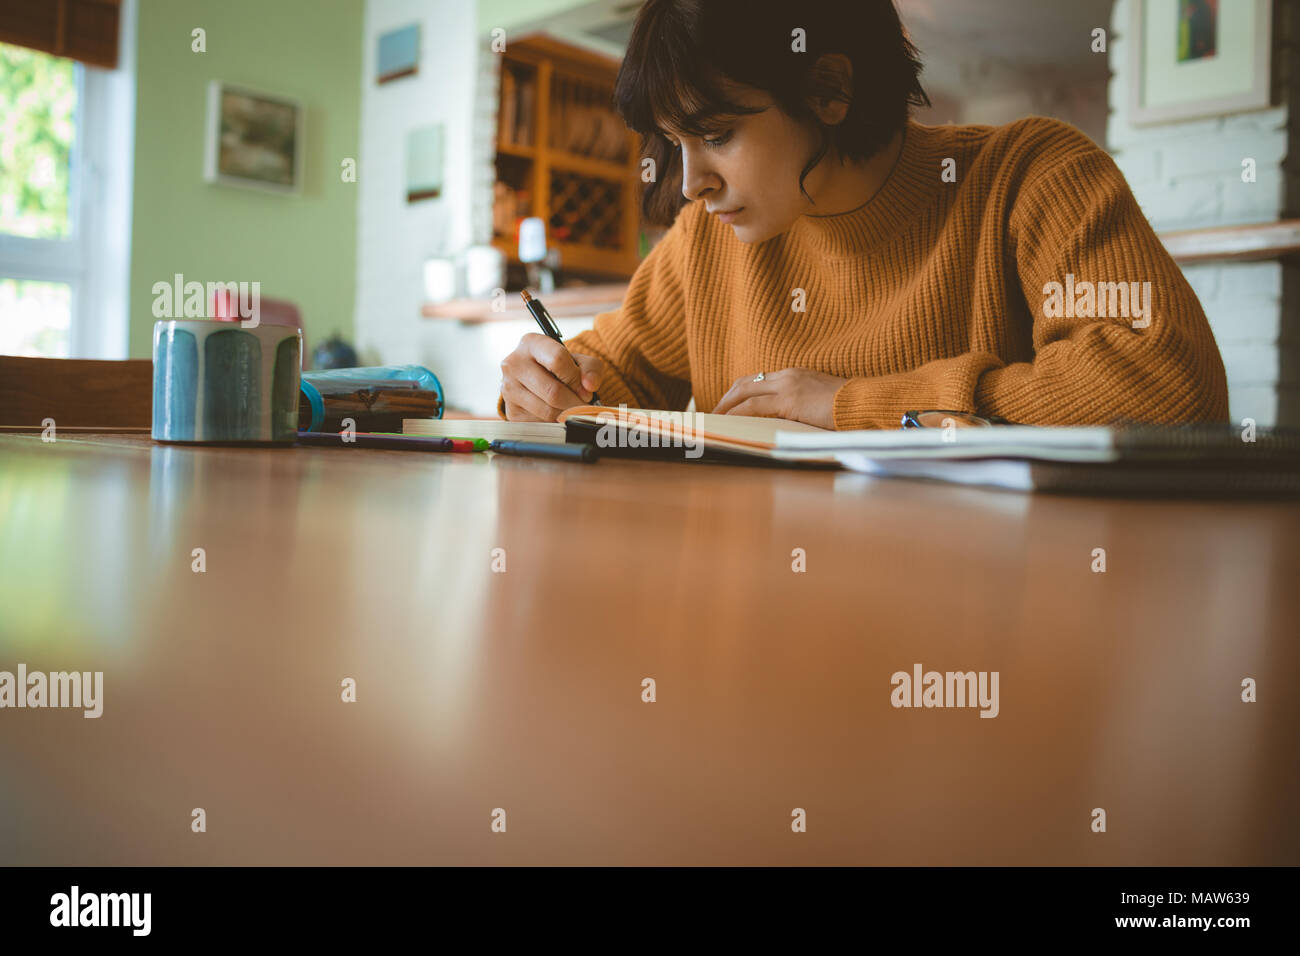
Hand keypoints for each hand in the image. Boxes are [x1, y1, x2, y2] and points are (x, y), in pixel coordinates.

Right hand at [500, 333, 607, 421]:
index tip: (585, 389)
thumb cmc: (558, 367)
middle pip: (553, 391)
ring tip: (571, 408)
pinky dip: (555, 422)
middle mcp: (514, 364)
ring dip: (567, 414)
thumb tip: (590, 386)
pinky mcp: (512, 412)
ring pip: (547, 411)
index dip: (576, 378)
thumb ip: (591, 368)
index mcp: (531, 343)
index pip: (557, 360)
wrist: (534, 379)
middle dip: (574, 402)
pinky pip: (540, 423)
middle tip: (583, 404)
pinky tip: (557, 414)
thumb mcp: (578, 360)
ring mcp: (509, 389)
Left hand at [710, 368, 846, 429]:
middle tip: (714, 414)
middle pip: (746, 383)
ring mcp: (787, 386)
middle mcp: (788, 375)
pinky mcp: (788, 400)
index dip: (740, 393)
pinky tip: (727, 424)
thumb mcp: (822, 403)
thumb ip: (803, 407)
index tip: (730, 405)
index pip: (759, 380)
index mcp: (796, 374)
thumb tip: (790, 423)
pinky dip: (736, 415)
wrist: (866, 403)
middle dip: (727, 399)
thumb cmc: (850, 409)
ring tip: (714, 422)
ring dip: (726, 408)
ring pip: (744, 393)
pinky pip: (753, 407)